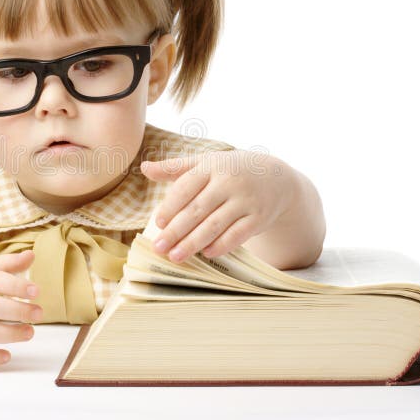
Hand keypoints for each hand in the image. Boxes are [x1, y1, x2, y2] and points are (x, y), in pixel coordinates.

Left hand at [140, 149, 289, 262]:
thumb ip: (175, 168)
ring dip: (193, 243)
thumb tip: (144, 168)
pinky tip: (206, 254)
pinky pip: (238, 234)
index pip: (186, 186)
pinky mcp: (259, 217)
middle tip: (159, 248)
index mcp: (211, 166)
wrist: (275, 178)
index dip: (171, 205)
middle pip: (198, 209)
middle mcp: (229, 182)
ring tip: (175, 256)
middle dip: (176, 231)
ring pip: (215, 225)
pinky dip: (222, 245)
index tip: (159, 223)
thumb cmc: (230, 170)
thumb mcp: (205, 163)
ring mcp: (245, 200)